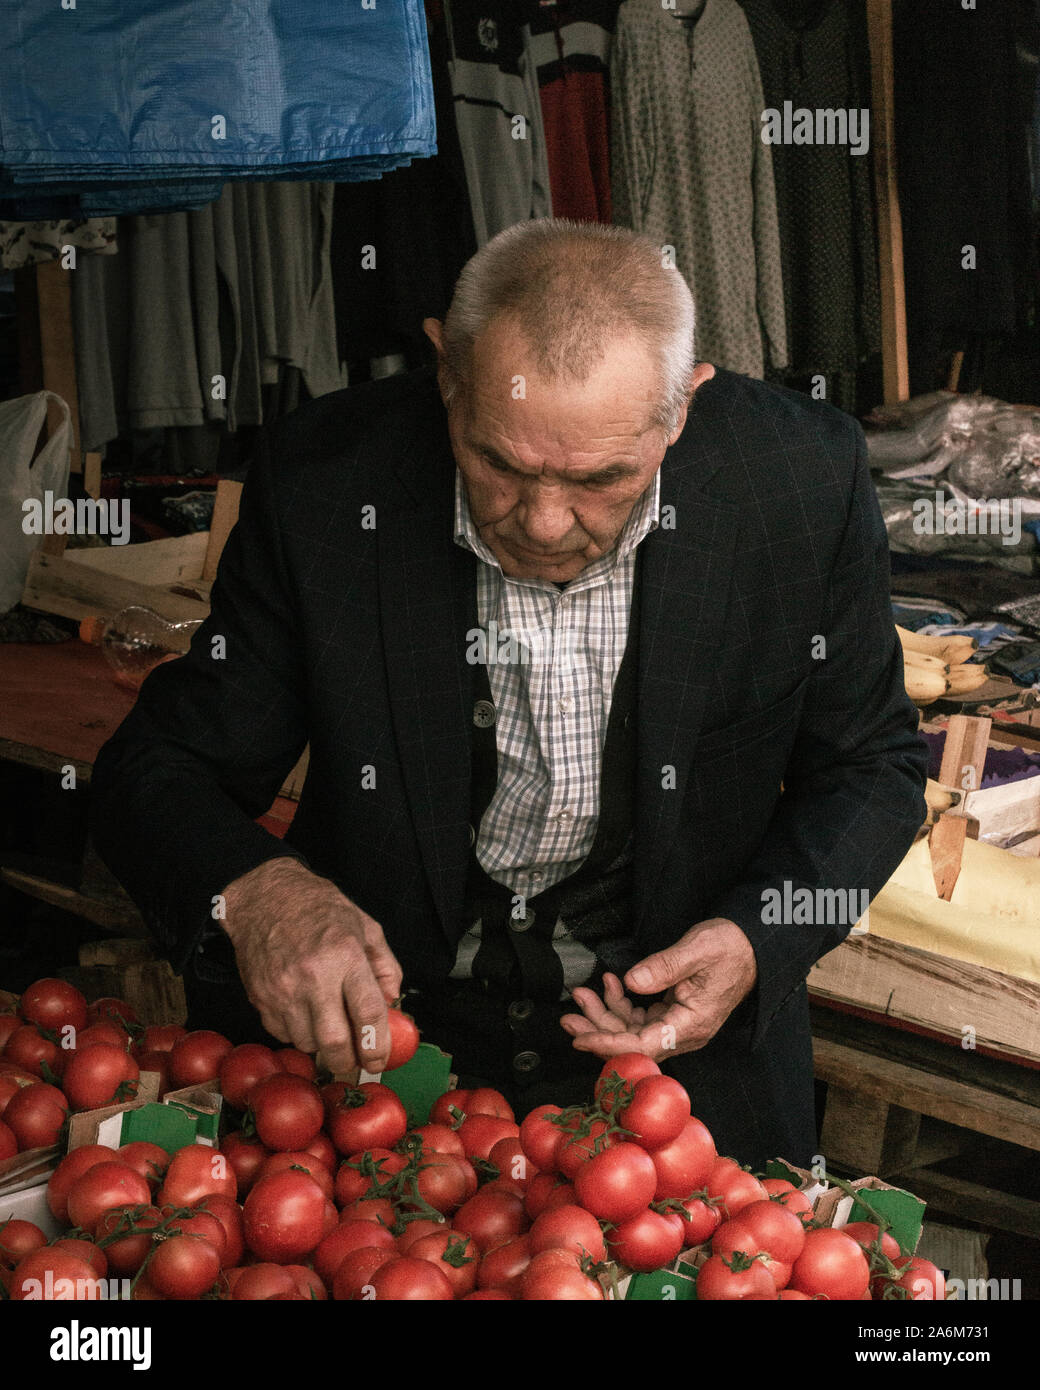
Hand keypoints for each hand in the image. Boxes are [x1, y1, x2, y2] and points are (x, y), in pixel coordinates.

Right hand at [220, 857, 402, 1074]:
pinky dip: (297, 1033)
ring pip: (307, 1042)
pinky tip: (303, 1011)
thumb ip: (385, 965)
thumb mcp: (365, 925)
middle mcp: (313, 975)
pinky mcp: (261, 998)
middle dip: (349, 1061)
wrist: (265, 897)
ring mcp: (283, 989)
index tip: (380, 1059)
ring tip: (327, 1023)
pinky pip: (282, 1034)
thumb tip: (392, 1001)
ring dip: (321, 1044)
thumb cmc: (317, 907)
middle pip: (335, 1042)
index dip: (378, 1045)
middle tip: (355, 1060)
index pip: (368, 1013)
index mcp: (345, 955)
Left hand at [560, 917, 756, 1061]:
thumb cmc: (730, 948)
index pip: (643, 1045)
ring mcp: (676, 1024)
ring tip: (583, 993)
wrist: (751, 945)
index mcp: (691, 1024)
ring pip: (632, 1030)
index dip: (608, 1045)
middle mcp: (683, 1032)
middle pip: (632, 1042)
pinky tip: (610, 984)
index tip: (580, 1038)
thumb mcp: (697, 949)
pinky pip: (640, 1017)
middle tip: (569, 1016)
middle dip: (598, 1029)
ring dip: (605, 1013)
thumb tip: (631, 980)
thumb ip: (664, 966)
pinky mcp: (672, 1013)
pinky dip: (621, 1002)